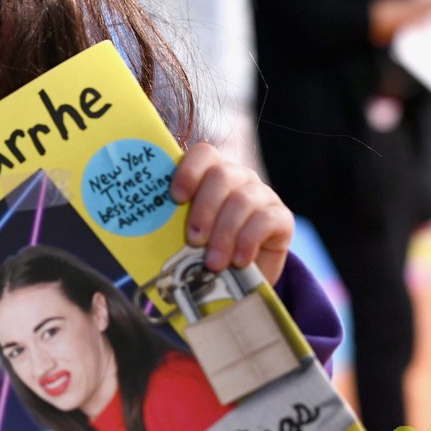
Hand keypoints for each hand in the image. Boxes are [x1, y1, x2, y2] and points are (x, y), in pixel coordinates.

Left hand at [169, 143, 291, 284]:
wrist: (242, 277)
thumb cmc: (206, 250)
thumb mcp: (188, 234)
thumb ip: (174, 223)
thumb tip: (149, 229)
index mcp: (210, 174)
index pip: (203, 154)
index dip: (188, 171)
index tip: (176, 198)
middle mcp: (238, 178)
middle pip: (222, 176)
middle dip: (204, 209)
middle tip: (194, 240)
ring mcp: (262, 195)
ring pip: (242, 200)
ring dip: (224, 234)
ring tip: (213, 263)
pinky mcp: (282, 217)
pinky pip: (265, 221)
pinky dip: (247, 242)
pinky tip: (238, 261)